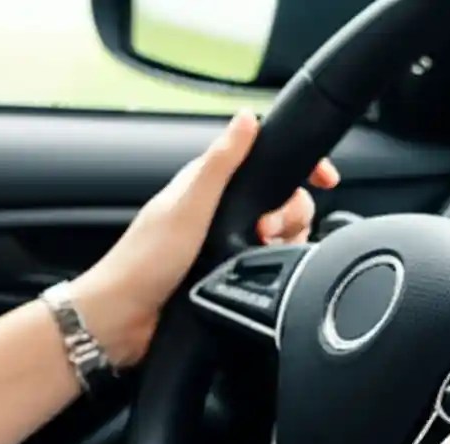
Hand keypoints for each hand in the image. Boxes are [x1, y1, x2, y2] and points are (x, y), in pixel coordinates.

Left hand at [67, 111, 339, 366]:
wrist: (125, 319)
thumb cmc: (143, 261)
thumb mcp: (188, 204)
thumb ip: (220, 162)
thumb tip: (247, 118)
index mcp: (208, 184)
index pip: (265, 160)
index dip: (300, 165)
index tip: (324, 178)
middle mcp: (220, 210)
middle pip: (283, 200)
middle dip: (289, 215)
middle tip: (265, 233)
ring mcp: (226, 243)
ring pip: (280, 235)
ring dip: (282, 244)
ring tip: (258, 254)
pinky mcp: (229, 273)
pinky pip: (268, 264)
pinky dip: (272, 267)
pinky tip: (258, 274)